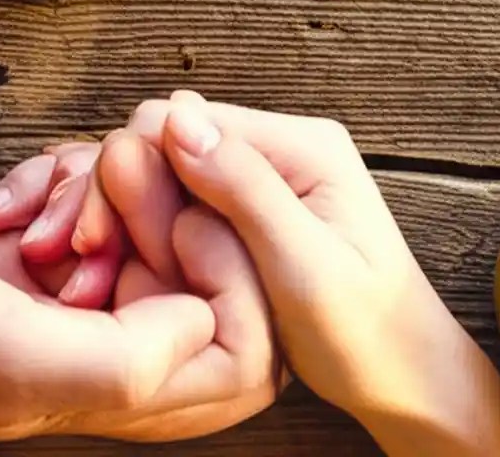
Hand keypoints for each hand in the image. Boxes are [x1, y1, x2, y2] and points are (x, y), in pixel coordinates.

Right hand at [0, 204, 277, 442]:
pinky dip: (59, 182)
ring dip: (105, 189)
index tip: (185, 216)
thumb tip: (210, 317)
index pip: (247, 348)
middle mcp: (114, 350)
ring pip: (148, 220)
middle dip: (168, 209)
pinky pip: (93, 198)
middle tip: (117, 172)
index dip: (234, 275)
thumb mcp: (19, 360)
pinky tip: (7, 205)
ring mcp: (79, 298)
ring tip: (46, 200)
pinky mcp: (45, 254)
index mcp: (127, 397)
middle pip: (204, 272)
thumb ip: (133, 359)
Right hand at [72, 92, 499, 456]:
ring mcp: (269, 175)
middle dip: (126, 192)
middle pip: (170, 139)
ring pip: (169, 171)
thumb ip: (244, 190)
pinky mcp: (255, 207)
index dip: (131, 168)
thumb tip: (176, 119)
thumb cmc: (366, 336)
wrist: (405, 380)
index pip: (181, 119)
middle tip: (94, 261)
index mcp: (303, 145)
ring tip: (111, 270)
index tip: (100, 237)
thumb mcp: (303, 267)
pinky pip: (185, 200)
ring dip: (134, 214)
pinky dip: (154, 231)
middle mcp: (285, 145)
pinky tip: (142, 270)